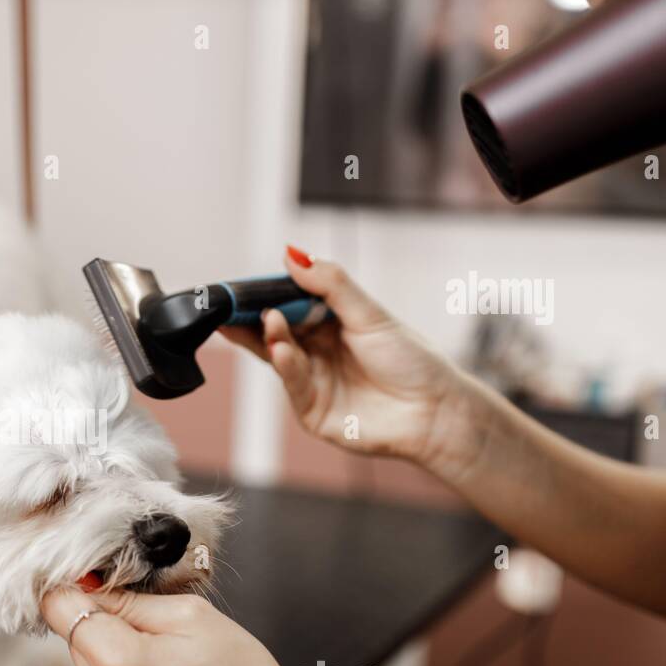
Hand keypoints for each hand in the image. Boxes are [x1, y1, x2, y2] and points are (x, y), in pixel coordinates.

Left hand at [40, 586, 295, 665]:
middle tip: (154, 614)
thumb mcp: (190, 616)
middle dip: (102, 613)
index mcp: (115, 661)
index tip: (97, 572)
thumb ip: (130, 599)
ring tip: (167, 649)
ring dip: (113, 642)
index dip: (72, 581)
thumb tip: (87, 584)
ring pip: (88, 657)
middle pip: (72, 631)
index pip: (57, 606)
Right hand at [219, 247, 483, 479]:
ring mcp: (312, 383)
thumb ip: (329, 284)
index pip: (287, 304)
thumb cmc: (411, 361)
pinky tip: (283, 350)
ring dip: (270, 337)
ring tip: (270, 322)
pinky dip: (285, 365)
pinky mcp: (312, 412)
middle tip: (230, 305)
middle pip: (273, 331)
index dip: (264, 295)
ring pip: (277, 356)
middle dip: (251, 318)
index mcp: (329, 325)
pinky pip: (291, 385)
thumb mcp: (369, 313)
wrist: (435, 411)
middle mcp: (316, 352)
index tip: (241, 285)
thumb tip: (292, 254)